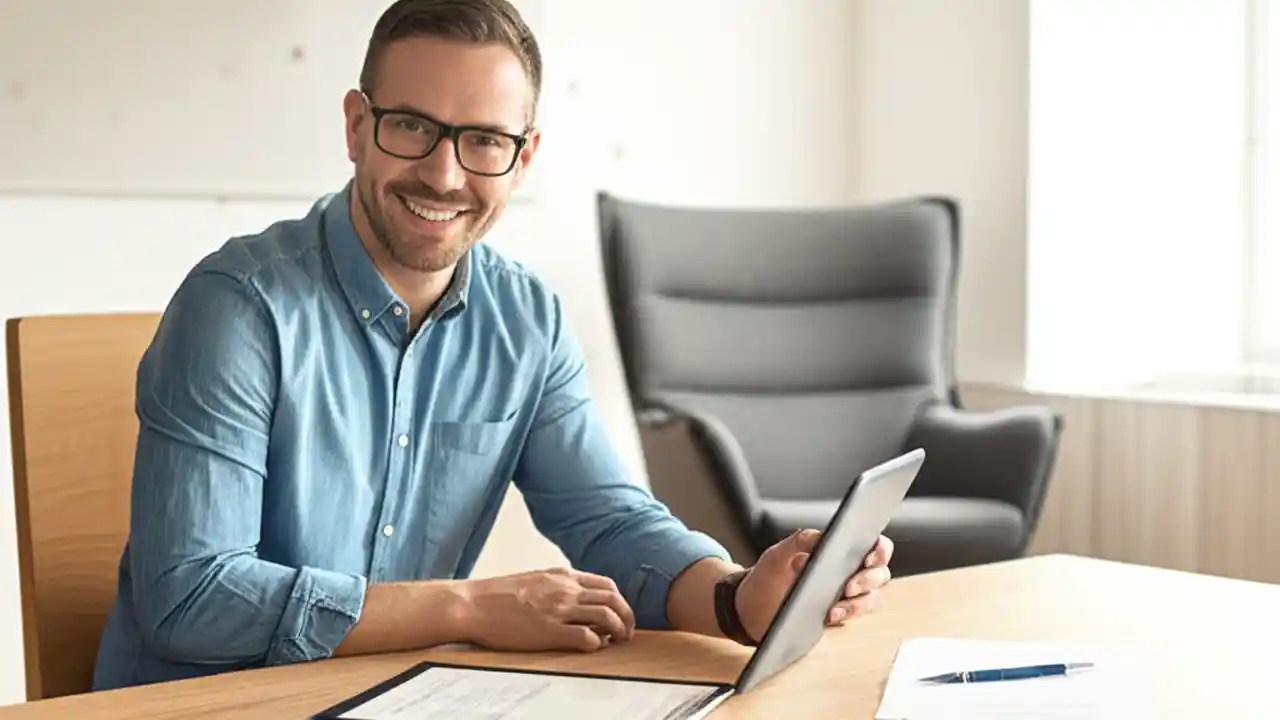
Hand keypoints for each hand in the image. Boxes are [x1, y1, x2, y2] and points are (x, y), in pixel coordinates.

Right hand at [456, 567, 635, 651]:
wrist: (473, 604)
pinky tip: (593, 647)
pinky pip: (586, 638)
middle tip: (627, 630)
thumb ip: (557, 585)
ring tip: (618, 640)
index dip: (619, 600)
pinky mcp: (550, 631)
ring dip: (618, 630)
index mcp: (562, 576)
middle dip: (627, 615)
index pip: (606, 584)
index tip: (620, 613)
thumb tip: (575, 596)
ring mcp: (559, 610)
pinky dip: (596, 644)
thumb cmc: (497, 595)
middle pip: (613, 599)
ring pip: (606, 616)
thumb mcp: (534, 579)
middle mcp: (565, 590)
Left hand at [734, 531, 893, 641]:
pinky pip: (855, 615)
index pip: (871, 545)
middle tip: (849, 585)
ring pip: (871, 597)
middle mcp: (847, 571)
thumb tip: (822, 536)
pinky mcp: (838, 615)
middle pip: (879, 573)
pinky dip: (848, 615)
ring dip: (858, 603)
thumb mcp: (776, 555)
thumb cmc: (765, 578)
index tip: (870, 555)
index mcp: (837, 550)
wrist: (748, 609)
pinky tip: (830, 615)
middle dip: (869, 578)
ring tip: (834, 608)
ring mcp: (845, 595)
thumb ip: (799, 542)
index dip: (880, 549)